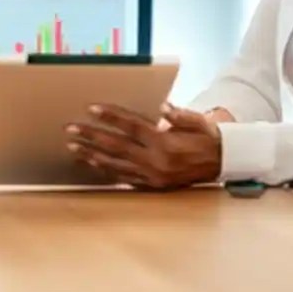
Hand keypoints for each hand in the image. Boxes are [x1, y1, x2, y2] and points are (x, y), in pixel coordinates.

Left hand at [66, 102, 221, 189]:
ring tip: (72, 147)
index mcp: (166, 143)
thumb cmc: (207, 137)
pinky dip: (105, 170)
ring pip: (115, 164)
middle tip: (70, 129)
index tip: (91, 108)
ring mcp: (152, 175)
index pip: (132, 127)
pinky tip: (91, 163)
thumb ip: (180, 115)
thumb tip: (163, 107)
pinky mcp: (151, 185)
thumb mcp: (199, 121)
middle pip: (117, 146)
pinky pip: (123, 177)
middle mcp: (156, 161)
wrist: (222, 162)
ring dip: (91, 155)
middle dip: (91, 136)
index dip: (111, 117)